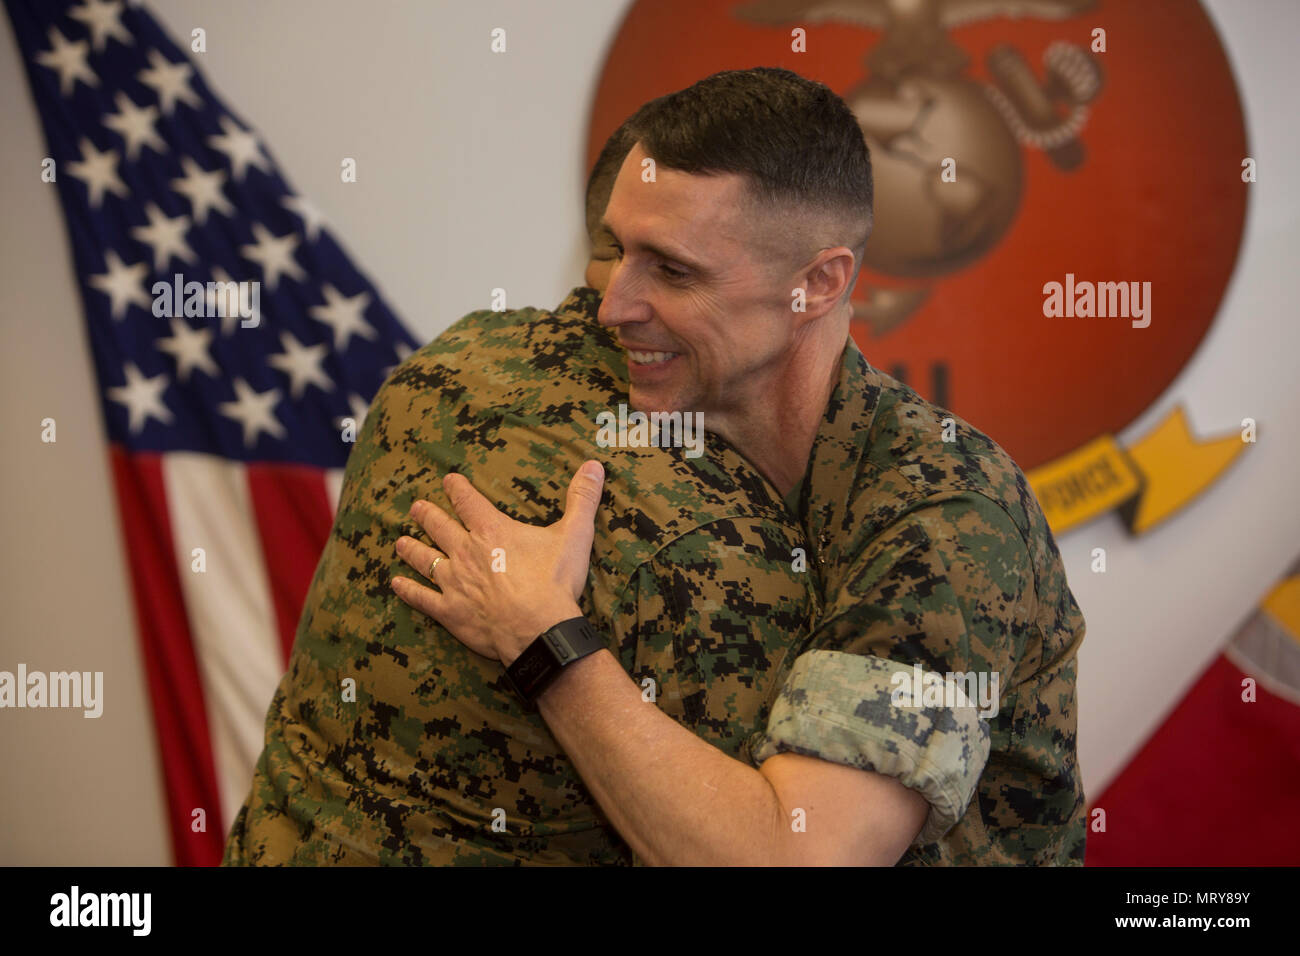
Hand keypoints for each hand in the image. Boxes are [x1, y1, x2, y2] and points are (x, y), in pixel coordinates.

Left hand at [391, 460, 604, 664]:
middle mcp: (465, 551)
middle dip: (426, 514)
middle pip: (439, 526)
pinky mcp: (449, 611)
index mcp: (491, 530)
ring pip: (424, 559)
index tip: (447, 479)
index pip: (467, 500)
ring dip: (411, 548)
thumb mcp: (574, 534)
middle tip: (416, 507)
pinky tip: (396, 584)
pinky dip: (408, 590)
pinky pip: (422, 598)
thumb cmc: (554, 581)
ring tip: (400, 541)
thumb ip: (582, 498)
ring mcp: (454, 582)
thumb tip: (595, 466)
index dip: (456, 488)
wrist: (537, 628)